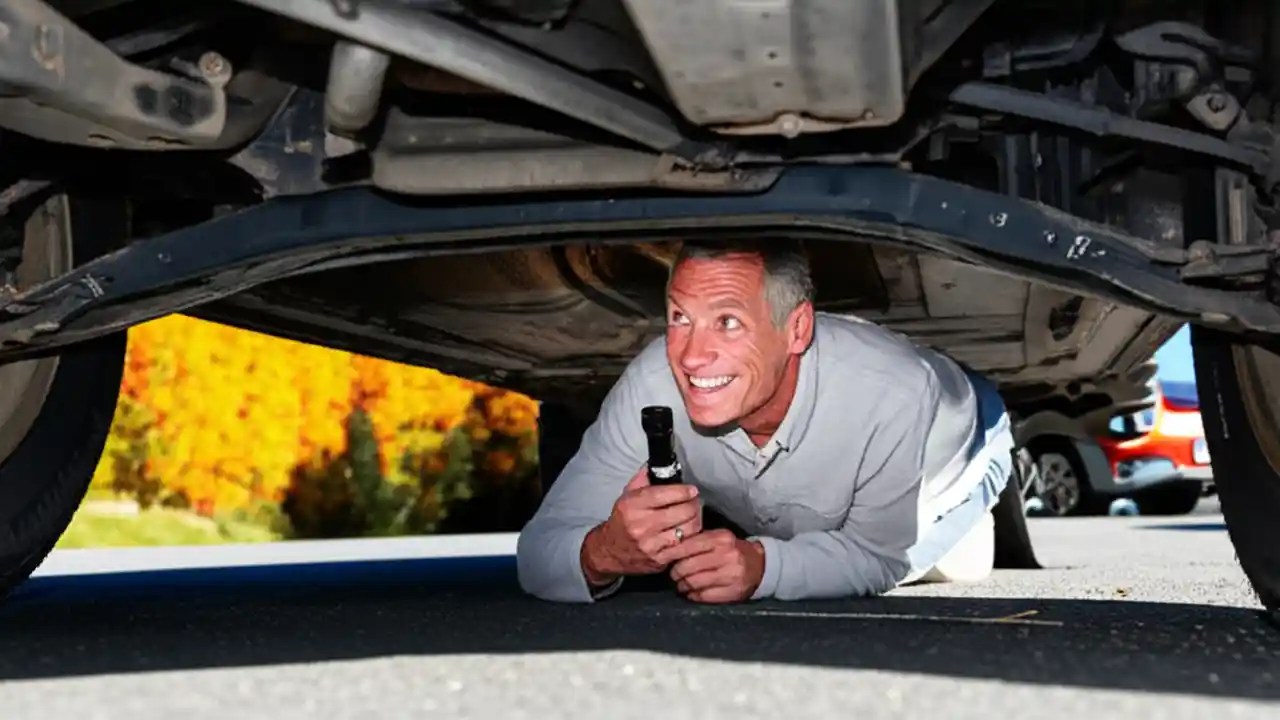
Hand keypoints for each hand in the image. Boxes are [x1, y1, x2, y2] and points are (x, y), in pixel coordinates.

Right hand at [581, 467, 701, 585]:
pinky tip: (691, 532)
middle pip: (681, 511)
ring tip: (695, 515)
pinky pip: (686, 547)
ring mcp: (651, 545)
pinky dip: (693, 538)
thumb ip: (644, 478)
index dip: (683, 491)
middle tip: (695, 501)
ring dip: (696, 520)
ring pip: (688, 529)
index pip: (664, 494)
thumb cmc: (622, 521)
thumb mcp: (626, 495)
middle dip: (694, 504)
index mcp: (632, 506)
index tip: (691, 490)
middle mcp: (641, 525)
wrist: (609, 552)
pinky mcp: (660, 560)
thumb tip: (659, 463)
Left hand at [664, 529, 764, 603]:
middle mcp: (727, 555)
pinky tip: (691, 593)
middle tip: (673, 574)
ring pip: (694, 582)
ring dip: (682, 585)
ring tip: (680, 584)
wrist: (760, 566)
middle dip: (675, 572)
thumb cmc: (732, 551)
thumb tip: (670, 550)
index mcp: (720, 538)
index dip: (672, 554)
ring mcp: (731, 575)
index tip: (665, 558)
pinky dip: (693, 595)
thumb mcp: (718, 539)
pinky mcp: (733, 592)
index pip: (688, 545)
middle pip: (688, 566)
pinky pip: (704, 596)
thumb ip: (697, 542)